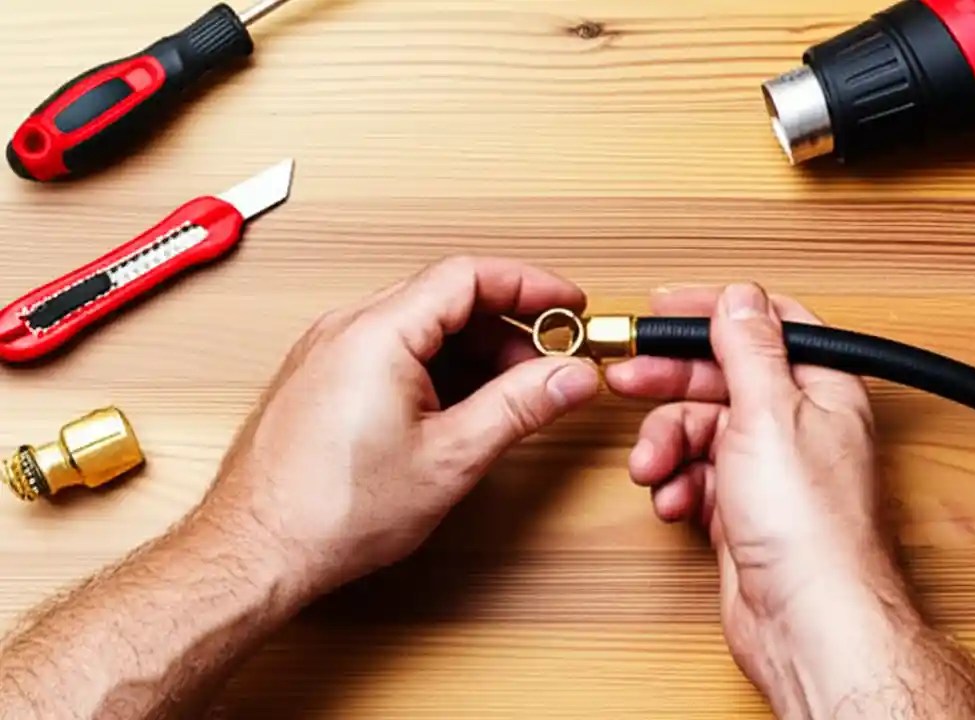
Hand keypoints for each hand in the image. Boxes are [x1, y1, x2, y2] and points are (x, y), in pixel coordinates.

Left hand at [198, 256, 599, 600]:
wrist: (255, 551)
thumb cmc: (330, 511)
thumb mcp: (450, 457)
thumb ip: (519, 407)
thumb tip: (570, 377)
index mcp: (377, 333)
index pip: (468, 276)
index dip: (528, 285)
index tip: (567, 306)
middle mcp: (347, 330)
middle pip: (446, 299)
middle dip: (507, 328)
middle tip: (550, 364)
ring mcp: (330, 353)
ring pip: (420, 327)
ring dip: (475, 353)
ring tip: (511, 397)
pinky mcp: (323, 380)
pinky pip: (393, 351)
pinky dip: (439, 369)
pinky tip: (463, 410)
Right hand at [605, 284, 926, 717]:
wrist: (806, 623)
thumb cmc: (810, 528)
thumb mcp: (770, 412)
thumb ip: (750, 348)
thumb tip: (737, 298)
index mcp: (821, 389)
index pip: (767, 325)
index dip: (715, 313)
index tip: (666, 309)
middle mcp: (799, 426)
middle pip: (723, 379)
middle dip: (672, 382)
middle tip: (627, 378)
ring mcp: (771, 471)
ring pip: (702, 432)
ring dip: (668, 445)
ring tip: (654, 467)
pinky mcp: (745, 512)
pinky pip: (697, 479)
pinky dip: (678, 486)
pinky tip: (673, 502)